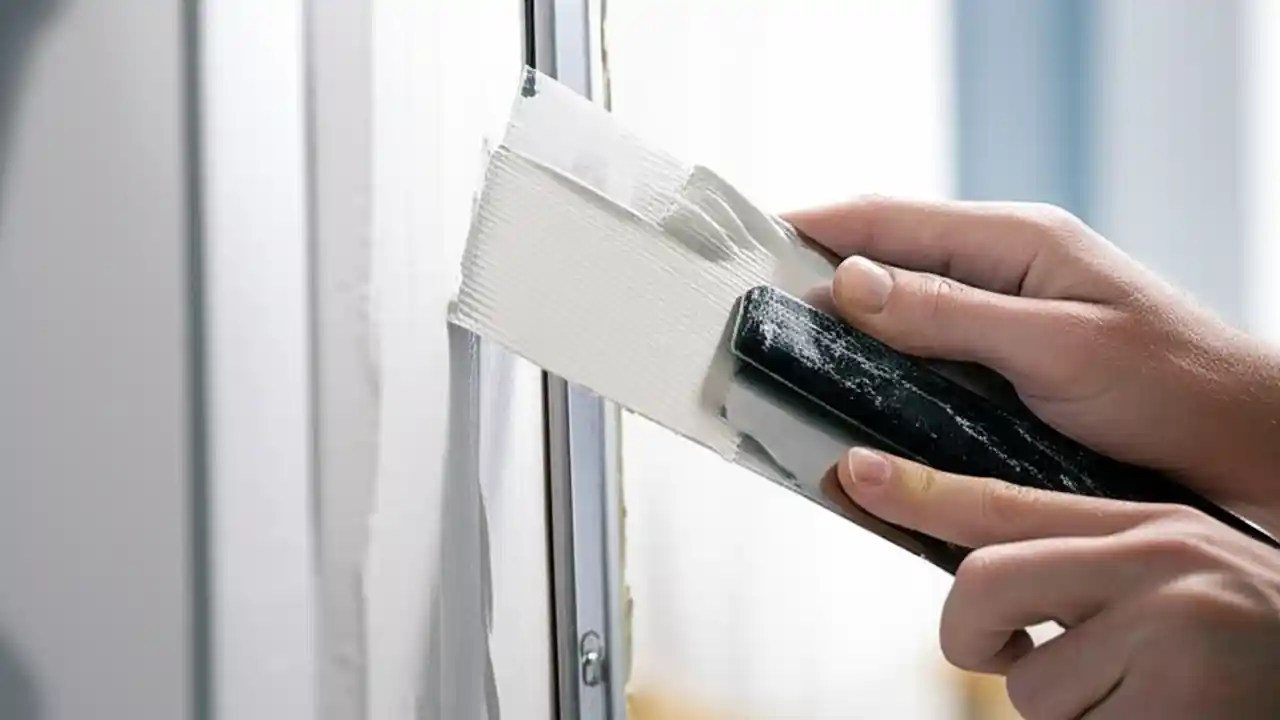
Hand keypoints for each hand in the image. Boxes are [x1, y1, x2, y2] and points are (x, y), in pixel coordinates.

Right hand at [786, 199, 1279, 530]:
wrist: (1238, 441)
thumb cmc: (1168, 385)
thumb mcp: (1054, 345)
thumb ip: (950, 312)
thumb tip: (849, 281)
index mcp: (1014, 240)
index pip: (890, 218)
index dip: (814, 225)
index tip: (749, 244)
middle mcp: (1001, 269)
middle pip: (886, 258)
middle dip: (817, 276)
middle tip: (752, 307)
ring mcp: (1002, 314)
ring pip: (901, 308)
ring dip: (846, 327)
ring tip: (786, 351)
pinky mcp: (1005, 359)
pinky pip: (925, 350)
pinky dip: (883, 364)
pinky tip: (855, 391)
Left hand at [839, 447, 1279, 719]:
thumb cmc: (1247, 648)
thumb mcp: (1173, 580)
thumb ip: (1087, 567)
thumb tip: (977, 582)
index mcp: (1149, 527)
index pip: (1007, 502)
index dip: (919, 491)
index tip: (855, 473)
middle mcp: (1157, 565)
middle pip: (982, 585)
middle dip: (971, 638)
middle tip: (1007, 655)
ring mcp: (1171, 634)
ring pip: (1031, 690)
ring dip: (1071, 714)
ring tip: (1142, 700)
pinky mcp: (1178, 707)